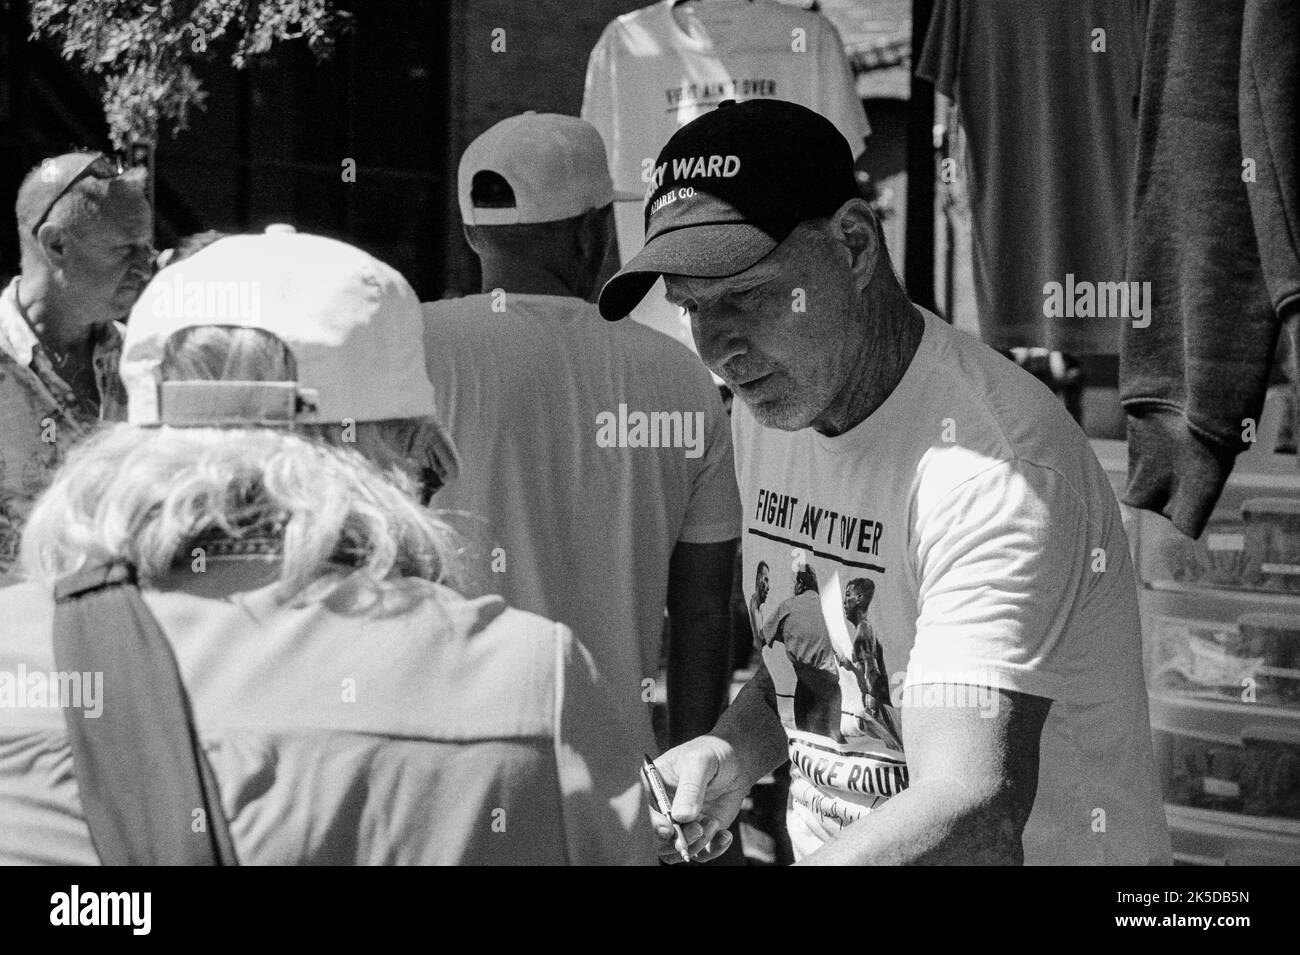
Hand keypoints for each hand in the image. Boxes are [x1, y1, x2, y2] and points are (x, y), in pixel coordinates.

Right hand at [650, 735, 750, 863]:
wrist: (735, 761)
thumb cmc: (711, 753)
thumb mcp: (699, 762)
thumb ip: (690, 788)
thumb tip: (681, 817)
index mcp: (652, 788)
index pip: (644, 812)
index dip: (653, 824)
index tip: (669, 829)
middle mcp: (662, 809)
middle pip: (657, 839)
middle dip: (677, 840)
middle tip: (698, 828)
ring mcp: (681, 823)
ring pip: (677, 851)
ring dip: (697, 843)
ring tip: (713, 822)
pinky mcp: (699, 833)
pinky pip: (701, 853)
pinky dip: (713, 849)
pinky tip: (725, 835)